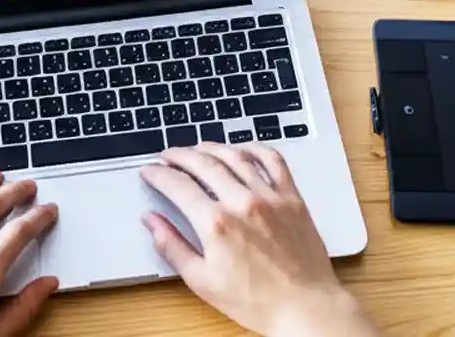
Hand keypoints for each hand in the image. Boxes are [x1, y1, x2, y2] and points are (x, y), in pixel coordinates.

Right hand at [140, 144, 377, 336]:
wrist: (304, 307)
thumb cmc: (256, 301)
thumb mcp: (201, 281)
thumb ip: (172, 246)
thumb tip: (152, 221)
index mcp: (215, 224)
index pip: (177, 185)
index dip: (158, 173)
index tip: (150, 171)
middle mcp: (242, 203)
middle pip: (203, 163)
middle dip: (179, 155)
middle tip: (167, 155)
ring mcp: (269, 197)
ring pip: (234, 156)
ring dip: (211, 147)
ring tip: (197, 148)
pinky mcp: (291, 198)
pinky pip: (273, 160)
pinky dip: (255, 148)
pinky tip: (242, 149)